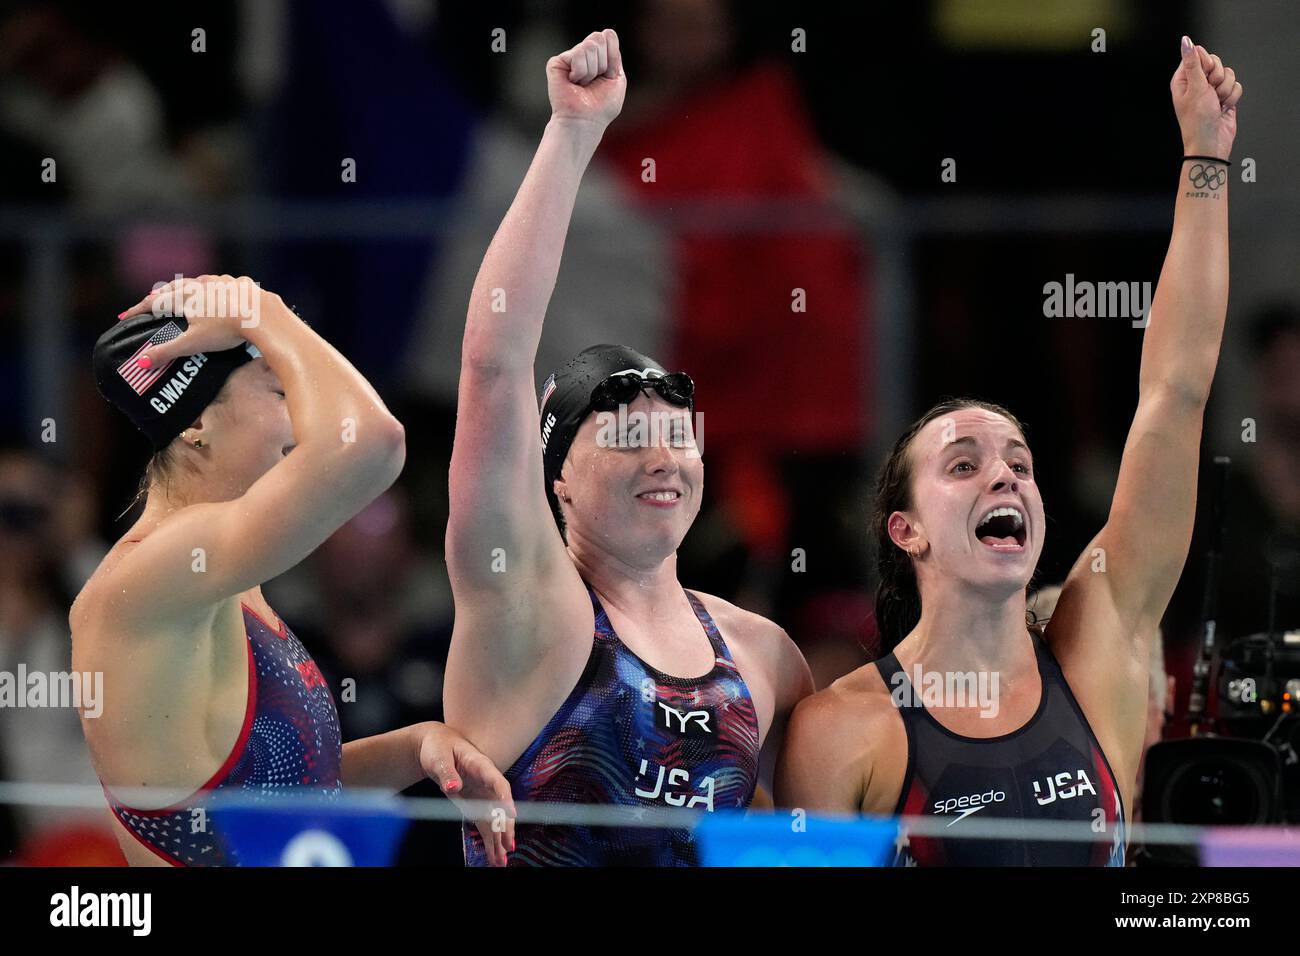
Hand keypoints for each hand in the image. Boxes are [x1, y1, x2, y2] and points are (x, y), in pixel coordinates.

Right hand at [116, 274, 271, 366]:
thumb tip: (141, 362)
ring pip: (199, 282)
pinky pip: (224, 283)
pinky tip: (219, 290)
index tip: (125, 317)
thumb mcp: (193, 344)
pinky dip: (215, 287)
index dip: (139, 310)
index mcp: (185, 297)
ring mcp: (223, 282)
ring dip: (187, 287)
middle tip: (151, 301)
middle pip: (175, 288)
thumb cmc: (226, 329)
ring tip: (182, 292)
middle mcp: (201, 285)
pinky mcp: (242, 285)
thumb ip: (166, 352)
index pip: (155, 303)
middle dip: (161, 296)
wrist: (262, 315)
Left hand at [416, 722, 516, 866]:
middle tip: (507, 846)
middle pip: (500, 806)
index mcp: (481, 765)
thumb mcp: (439, 757)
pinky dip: (488, 838)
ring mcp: (482, 793)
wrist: (435, 745)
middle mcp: (486, 781)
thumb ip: (447, 773)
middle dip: (504, 827)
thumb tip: (454, 787)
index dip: (505, 799)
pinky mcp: (474, 803)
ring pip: (494, 818)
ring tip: (502, 860)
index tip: (510, 814)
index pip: (498, 782)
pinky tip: (494, 854)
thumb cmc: (438, 746)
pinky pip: (483, 822)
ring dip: (498, 839)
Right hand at [547, 29, 624, 128]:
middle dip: (601, 64)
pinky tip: (573, 82)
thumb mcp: (617, 78)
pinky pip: (577, 54)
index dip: (611, 57)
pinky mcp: (557, 63)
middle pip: (598, 39)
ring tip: (583, 85)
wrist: (585, 121)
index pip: (608, 38)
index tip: (606, 76)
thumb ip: (615, 54)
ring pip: (589, 46)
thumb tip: (606, 31)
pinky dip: (581, 72)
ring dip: (591, 71)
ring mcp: (569, 58)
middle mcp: (582, 54)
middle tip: (593, 82)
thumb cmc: (601, 106)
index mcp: (597, 57)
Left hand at [1170, 36, 1242, 158]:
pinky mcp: (1225, 97)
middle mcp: (1197, 83)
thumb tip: (1186, 41)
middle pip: (1216, 62)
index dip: (1206, 63)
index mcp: (1184, 79)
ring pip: (1228, 74)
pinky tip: (1223, 108)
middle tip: (1210, 92)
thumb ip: (1194, 62)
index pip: (1198, 54)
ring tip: (1216, 103)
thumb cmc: (1198, 119)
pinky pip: (1236, 86)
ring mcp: (1211, 90)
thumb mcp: (1195, 87)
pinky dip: (1232, 97)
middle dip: (1217, 77)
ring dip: (1225, 89)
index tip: (1205, 76)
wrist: (1211, 142)